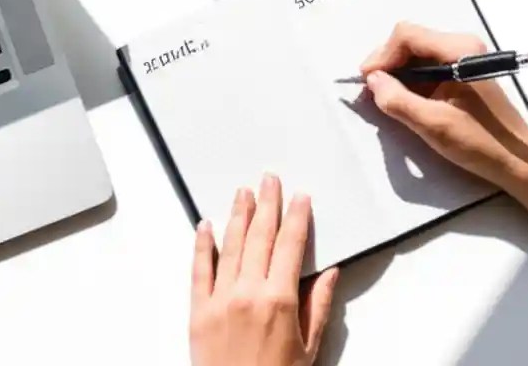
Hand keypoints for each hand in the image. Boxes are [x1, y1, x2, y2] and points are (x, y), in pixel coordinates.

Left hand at [190, 174, 339, 365]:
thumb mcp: (308, 349)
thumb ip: (318, 307)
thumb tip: (329, 274)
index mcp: (280, 300)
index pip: (290, 246)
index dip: (296, 218)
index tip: (300, 198)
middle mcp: (248, 293)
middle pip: (259, 237)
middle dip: (267, 205)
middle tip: (269, 179)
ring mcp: (220, 299)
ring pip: (230, 246)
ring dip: (237, 215)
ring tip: (243, 192)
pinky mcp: (198, 310)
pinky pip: (199, 270)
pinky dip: (202, 245)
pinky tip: (206, 225)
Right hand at [360, 22, 527, 193]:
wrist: (519, 162)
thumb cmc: (480, 142)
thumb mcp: (433, 124)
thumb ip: (397, 100)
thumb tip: (373, 81)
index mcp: (459, 51)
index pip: (407, 35)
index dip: (382, 56)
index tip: (368, 81)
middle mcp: (463, 46)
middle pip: (411, 42)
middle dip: (388, 64)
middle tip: (372, 91)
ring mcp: (465, 59)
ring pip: (418, 55)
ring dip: (398, 74)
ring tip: (385, 98)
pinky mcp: (465, 73)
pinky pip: (429, 68)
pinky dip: (412, 81)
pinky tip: (405, 101)